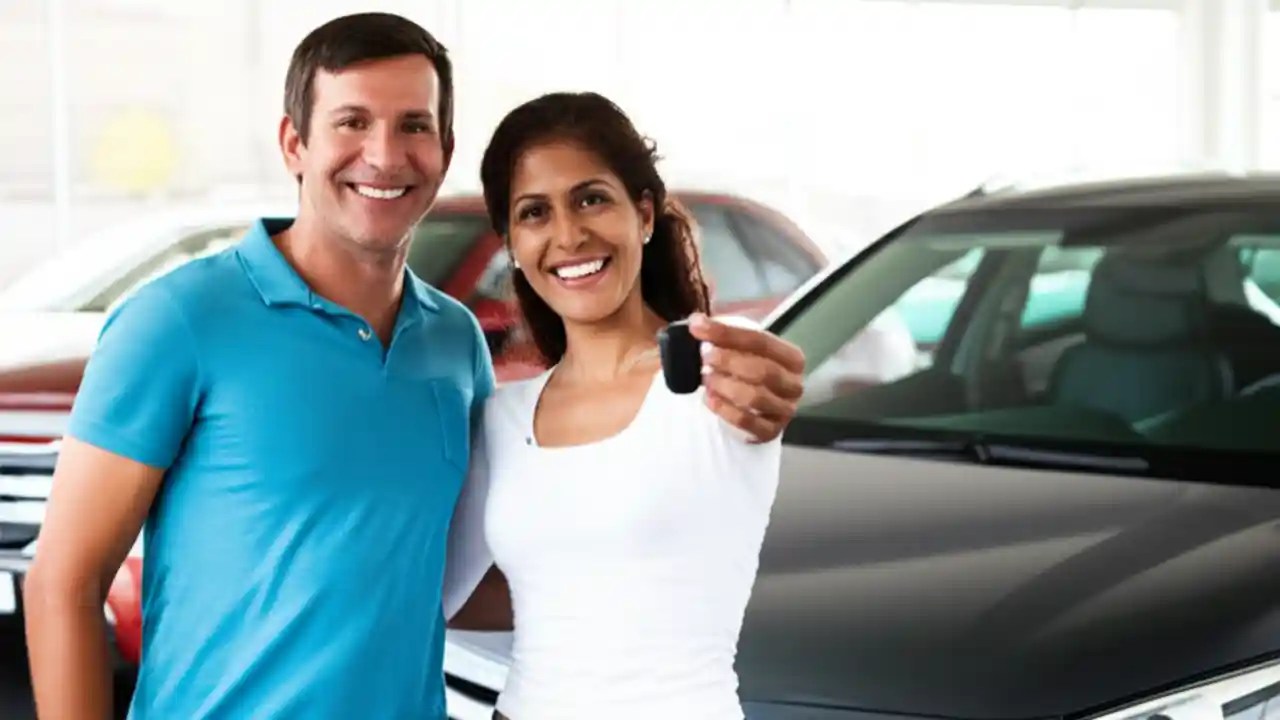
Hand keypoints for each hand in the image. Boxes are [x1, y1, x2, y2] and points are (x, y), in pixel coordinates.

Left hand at [688, 313, 805, 442]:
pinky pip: (747, 423)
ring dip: (724, 385)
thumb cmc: (749, 368)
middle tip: (704, 357)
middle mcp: (794, 384)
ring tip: (706, 378)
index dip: (726, 333)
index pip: (760, 341)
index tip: (698, 327)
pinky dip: (724, 410)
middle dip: (728, 361)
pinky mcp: (771, 431)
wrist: (758, 404)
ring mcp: (785, 410)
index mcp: (792, 358)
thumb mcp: (744, 349)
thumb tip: (697, 323)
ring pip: (755, 398)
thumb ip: (725, 335)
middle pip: (762, 370)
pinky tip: (709, 399)